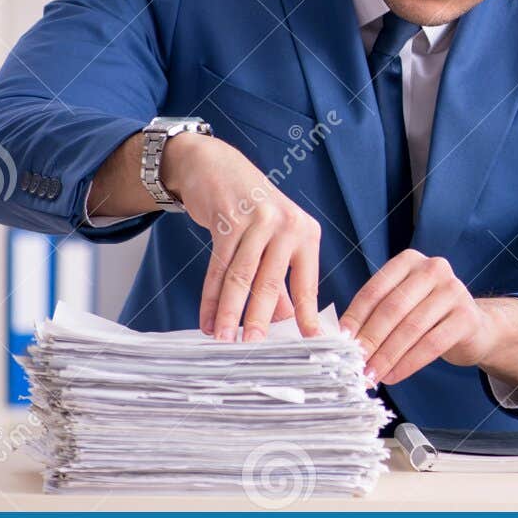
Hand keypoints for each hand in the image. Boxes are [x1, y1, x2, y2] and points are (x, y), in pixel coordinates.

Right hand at [161, 132, 321, 342]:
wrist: (218, 168)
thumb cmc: (253, 210)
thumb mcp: (277, 239)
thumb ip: (283, 279)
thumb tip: (288, 321)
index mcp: (307, 234)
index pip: (307, 284)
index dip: (306, 316)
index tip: (310, 343)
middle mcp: (287, 226)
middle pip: (271, 283)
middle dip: (260, 319)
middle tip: (252, 349)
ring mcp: (258, 221)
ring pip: (241, 277)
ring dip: (230, 312)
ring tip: (223, 339)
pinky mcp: (229, 220)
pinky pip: (218, 267)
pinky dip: (211, 297)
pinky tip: (208, 319)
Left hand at [340, 250, 517, 391]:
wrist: (473, 326)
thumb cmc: (427, 315)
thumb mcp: (401, 305)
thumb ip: (374, 314)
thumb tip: (340, 338)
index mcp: (409, 261)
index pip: (375, 290)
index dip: (355, 318)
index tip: (340, 342)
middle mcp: (433, 268)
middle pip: (393, 308)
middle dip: (370, 340)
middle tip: (354, 364)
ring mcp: (453, 290)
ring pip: (411, 328)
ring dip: (387, 356)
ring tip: (371, 375)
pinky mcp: (467, 316)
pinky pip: (432, 343)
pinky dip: (409, 363)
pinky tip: (394, 376)